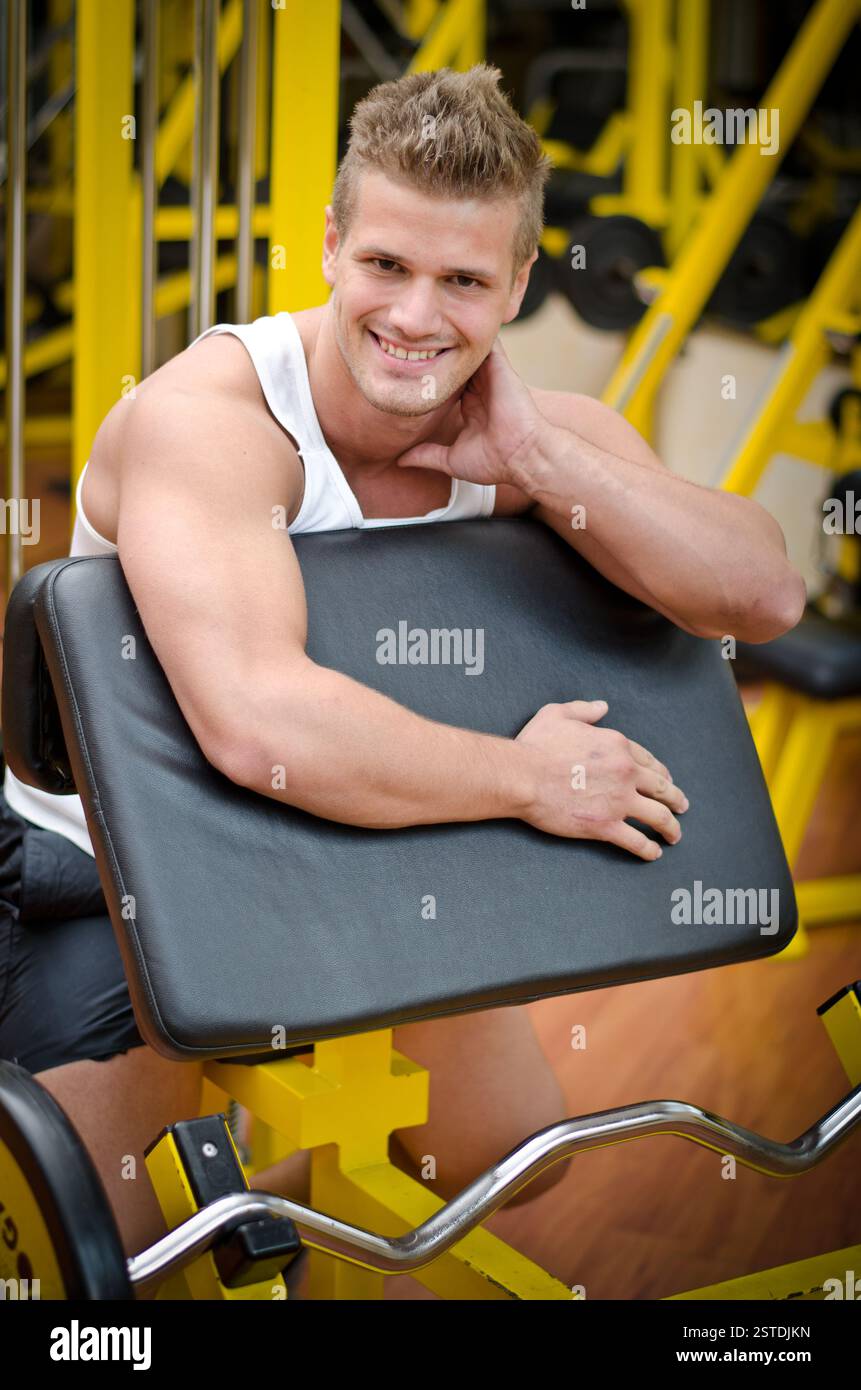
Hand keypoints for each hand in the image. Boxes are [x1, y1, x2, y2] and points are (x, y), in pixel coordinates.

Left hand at [395, 338, 546, 486]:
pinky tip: (452, 317)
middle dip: (438, 351)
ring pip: (468, 349)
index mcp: (472, 405)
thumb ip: (426, 455)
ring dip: (451, 337)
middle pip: (456, 362)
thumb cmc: (494, 461)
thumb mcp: (451, 460)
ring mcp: (490, 375)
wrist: (523, 456)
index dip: (432, 374)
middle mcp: (481, 387)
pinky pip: (485, 340)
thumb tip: (401, 460)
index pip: (449, 382)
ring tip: (428, 325)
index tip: (409, 367)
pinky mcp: (498, 365)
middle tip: (412, 339)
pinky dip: (471, 330)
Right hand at [515, 699, 688, 860]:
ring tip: (675, 835)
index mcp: (617, 746)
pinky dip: (649, 849)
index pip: (647, 760)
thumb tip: (602, 707)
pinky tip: (654, 853)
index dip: (660, 771)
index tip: (665, 780)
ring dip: (671, 826)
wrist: (522, 776)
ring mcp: (619, 801)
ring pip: (658, 815)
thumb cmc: (536, 746)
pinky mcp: (606, 826)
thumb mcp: (559, 714)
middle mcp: (625, 772)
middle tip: (682, 806)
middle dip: (675, 797)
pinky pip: (636, 840)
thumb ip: (584, 710)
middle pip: (661, 787)